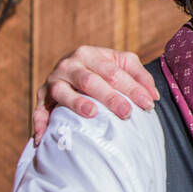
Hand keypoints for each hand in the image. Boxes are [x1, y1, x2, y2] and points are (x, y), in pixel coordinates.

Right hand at [32, 46, 158, 144]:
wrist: (72, 68)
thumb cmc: (103, 68)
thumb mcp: (123, 63)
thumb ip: (140, 76)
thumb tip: (153, 96)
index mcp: (89, 54)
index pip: (114, 72)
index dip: (133, 88)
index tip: (148, 104)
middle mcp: (68, 65)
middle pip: (90, 81)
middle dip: (110, 97)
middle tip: (127, 113)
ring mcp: (53, 81)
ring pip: (63, 92)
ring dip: (76, 103)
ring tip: (92, 113)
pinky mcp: (41, 98)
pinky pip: (39, 111)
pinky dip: (40, 123)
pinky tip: (44, 137)